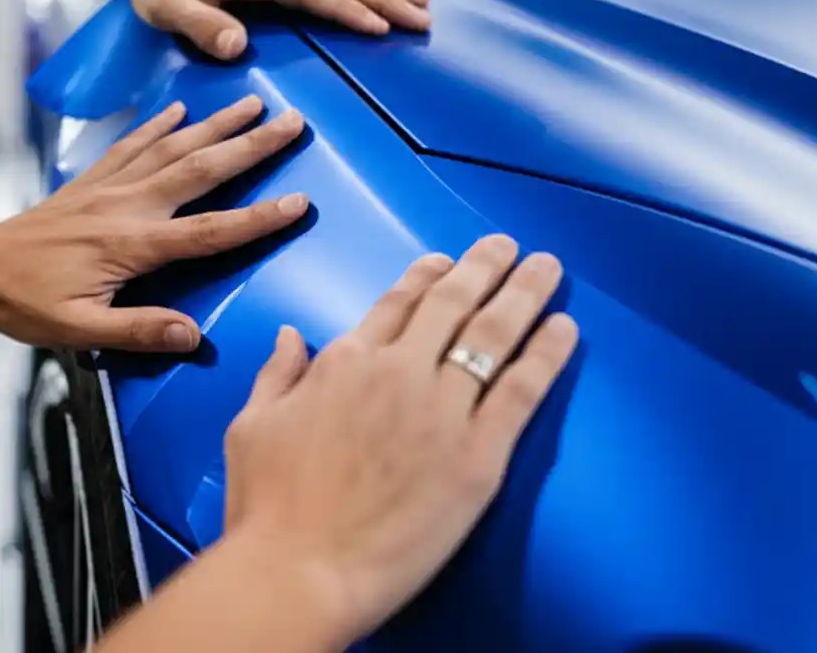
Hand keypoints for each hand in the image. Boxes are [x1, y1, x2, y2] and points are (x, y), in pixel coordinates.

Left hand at [0, 95, 307, 350]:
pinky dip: (157, 124)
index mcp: (130, 246)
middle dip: (249, 146)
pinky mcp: (89, 181)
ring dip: (214, 124)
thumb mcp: (78, 330)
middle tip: (291, 124)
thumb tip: (192, 336)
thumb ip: (137, 331)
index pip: (209, 232)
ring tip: (251, 103)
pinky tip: (179, 110)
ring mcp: (107, 188)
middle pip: (199, 170)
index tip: (298, 203)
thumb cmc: (25, 304)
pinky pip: (130, 144)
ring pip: (171, 147)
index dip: (257, 219)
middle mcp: (125, 207)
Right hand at [220, 236, 578, 645]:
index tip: (448, 260)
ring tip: (549, 268)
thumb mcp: (252, 427)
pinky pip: (522, 390)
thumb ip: (277, 374)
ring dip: (525, 294)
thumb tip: (293, 335)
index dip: (427, 274)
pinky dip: (546, 354)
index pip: (396, 303)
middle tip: (509, 245)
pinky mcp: (479, 456)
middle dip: (485, 267)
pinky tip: (564, 328)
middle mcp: (398, 372)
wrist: (298, 571)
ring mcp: (442, 411)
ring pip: (493, 335)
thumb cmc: (266, 508)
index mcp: (344, 362)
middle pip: (452, 303)